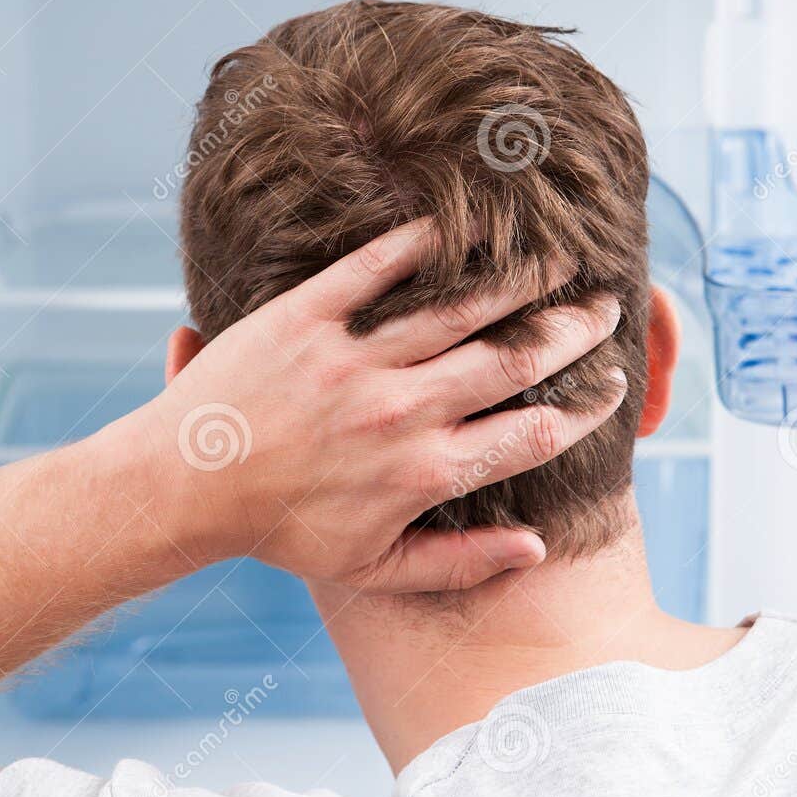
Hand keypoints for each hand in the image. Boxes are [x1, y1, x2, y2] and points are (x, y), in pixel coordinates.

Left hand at [132, 221, 624, 594]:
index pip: (529, 434)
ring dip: (516, 282)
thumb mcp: (372, 569)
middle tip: (604, 306)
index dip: (584, 411)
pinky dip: (422, 244)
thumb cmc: (280, 532)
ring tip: (556, 261)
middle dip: (570, 332)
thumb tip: (536, 547)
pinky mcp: (307, 316)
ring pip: (457, 309)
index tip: (612, 388)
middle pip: (510, 361)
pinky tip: (462, 227)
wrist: (183, 486)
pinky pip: (375, 268)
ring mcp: (354, 359)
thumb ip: (460, 562)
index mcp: (423, 472)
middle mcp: (399, 411)